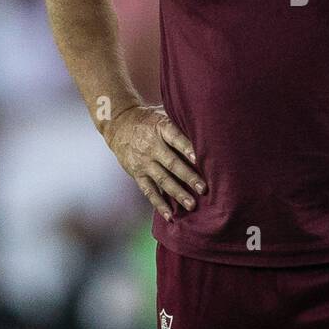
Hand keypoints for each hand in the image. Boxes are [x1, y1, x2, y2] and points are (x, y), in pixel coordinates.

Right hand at [103, 104, 204, 220]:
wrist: (119, 124)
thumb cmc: (150, 120)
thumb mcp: (163, 114)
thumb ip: (181, 123)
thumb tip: (209, 130)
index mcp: (160, 128)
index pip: (175, 138)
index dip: (187, 148)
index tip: (199, 158)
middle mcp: (152, 146)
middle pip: (171, 163)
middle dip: (188, 176)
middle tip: (203, 188)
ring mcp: (144, 162)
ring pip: (162, 179)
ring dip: (177, 193)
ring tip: (191, 204)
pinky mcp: (137, 174)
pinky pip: (148, 191)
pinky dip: (159, 204)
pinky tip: (169, 215)